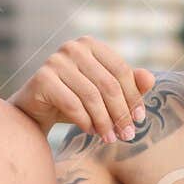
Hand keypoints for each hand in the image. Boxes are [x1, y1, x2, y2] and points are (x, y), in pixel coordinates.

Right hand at [8, 37, 156, 143]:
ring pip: (92, 96)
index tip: (139, 120)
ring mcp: (56, 60)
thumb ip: (127, 85)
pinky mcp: (43, 78)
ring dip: (104, 122)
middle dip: (120, 113)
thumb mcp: (101, 93)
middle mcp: (73, 47)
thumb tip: (150, 79)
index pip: (121, 70)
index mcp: (90, 45)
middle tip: (127, 135)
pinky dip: (85, 122)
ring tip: (110, 138)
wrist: (33, 111)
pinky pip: (72, 104)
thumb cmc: (71, 100)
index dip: (133, 97)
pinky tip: (90, 132)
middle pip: (108, 84)